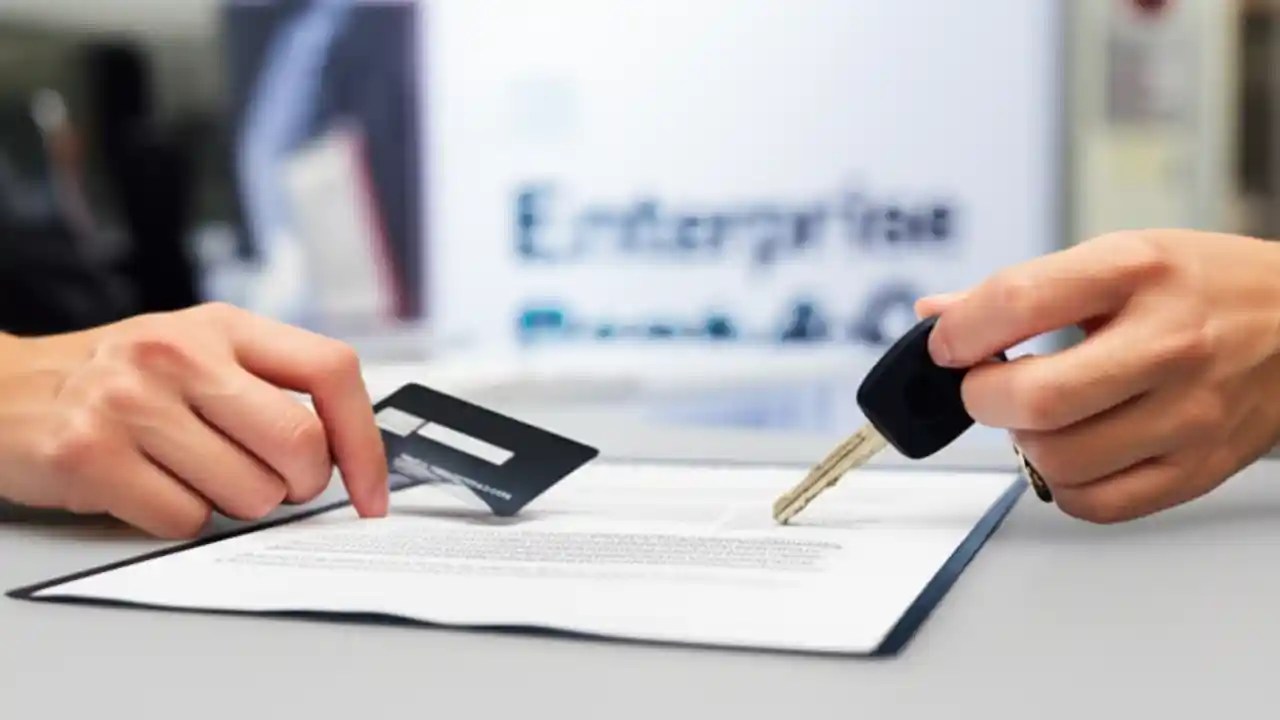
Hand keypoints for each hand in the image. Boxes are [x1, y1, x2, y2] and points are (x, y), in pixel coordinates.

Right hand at [0, 303, 387, 537]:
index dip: (366, 441)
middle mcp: (181, 354)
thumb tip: (349, 452)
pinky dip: (180, 521)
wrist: (1, 390)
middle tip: (272, 486)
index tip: (373, 493)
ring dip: (234, 505)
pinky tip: (149, 488)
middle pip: (300, 445)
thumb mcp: (197, 351)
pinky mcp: (91, 454)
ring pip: (249, 494)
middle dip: (299, 487)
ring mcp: (134, 402)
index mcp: (223, 325)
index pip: (332, 371)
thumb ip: (269, 385)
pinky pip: (185, 521)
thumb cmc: (118, 379)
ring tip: (191, 474)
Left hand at [918, 230, 1279, 522]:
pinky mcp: (1200, 468)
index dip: (960, 332)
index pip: (1019, 302)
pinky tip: (1074, 451)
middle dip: (983, 398)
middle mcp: (1169, 343)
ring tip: (1039, 418)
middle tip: (988, 387)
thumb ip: (1023, 290)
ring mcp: (1189, 413)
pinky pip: (1097, 503)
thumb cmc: (1206, 286)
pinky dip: (1064, 485)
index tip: (948, 345)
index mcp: (1138, 272)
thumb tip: (935, 316)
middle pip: (1035, 399)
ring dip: (1024, 443)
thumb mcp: (1118, 259)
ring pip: (1058, 460)